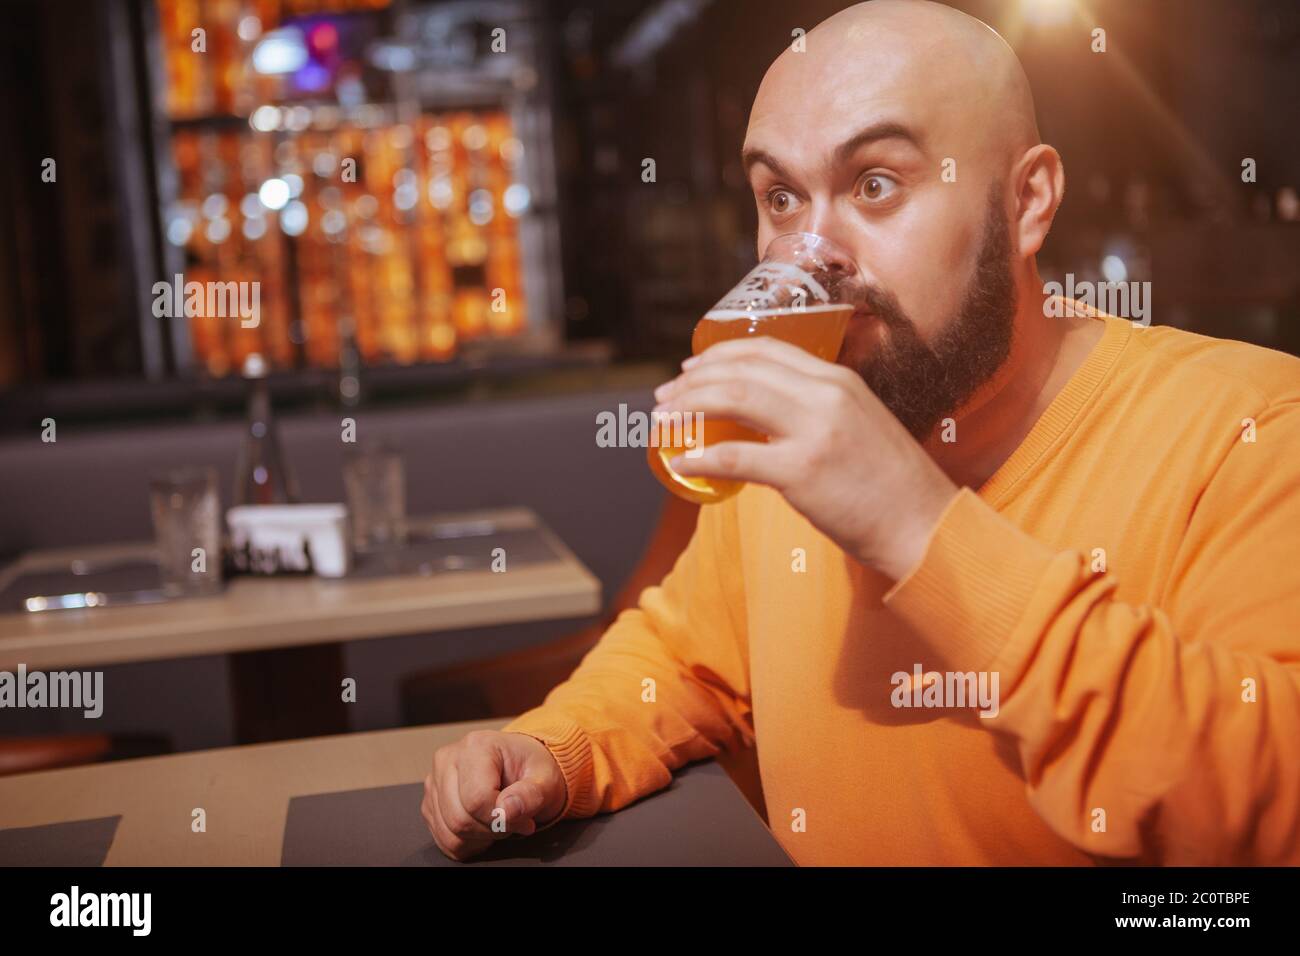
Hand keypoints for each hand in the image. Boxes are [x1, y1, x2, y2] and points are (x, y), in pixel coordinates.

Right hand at [422, 730, 566, 860]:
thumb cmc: (532, 770)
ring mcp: (434, 781)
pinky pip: (443, 839)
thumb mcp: (545, 780)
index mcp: (476, 746)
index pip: (476, 799)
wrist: (521, 767)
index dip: (502, 819)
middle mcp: (448, 759)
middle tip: (513, 820)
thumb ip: (530, 795)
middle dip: (492, 830)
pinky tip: (483, 827)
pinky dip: (467, 842)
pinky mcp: (430, 802)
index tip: (523, 819)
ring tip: (499, 820)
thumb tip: (506, 811)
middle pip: (459, 818)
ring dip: (480, 838)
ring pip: (449, 832)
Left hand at [653, 336, 959, 580]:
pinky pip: (736, 456)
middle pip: (742, 370)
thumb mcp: (858, 424)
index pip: (766, 349)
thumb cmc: (888, 484)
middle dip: (694, 380)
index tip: (691, 368)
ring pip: (733, 400)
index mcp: (838, 380)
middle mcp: (825, 396)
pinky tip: (681, 461)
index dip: (720, 354)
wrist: (922, 524)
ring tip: (663, 420)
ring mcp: (814, 432)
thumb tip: (761, 418)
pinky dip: (701, 455)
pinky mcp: (802, 472)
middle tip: (665, 396)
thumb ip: (816, 411)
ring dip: (689, 407)